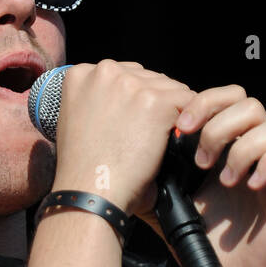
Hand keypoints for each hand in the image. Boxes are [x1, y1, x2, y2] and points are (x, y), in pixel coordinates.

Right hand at [52, 59, 195, 214]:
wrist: (90, 194)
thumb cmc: (84, 171)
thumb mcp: (77, 122)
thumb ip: (98, 102)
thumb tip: (129, 102)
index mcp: (82, 74)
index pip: (126, 74)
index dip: (134, 100)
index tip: (130, 123)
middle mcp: (105, 72)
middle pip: (150, 78)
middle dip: (154, 103)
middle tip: (145, 137)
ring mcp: (131, 84)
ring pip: (171, 89)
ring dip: (170, 114)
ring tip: (157, 143)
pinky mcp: (156, 101)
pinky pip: (189, 102)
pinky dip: (188, 124)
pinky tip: (172, 143)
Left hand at [137, 85, 265, 266]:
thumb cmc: (210, 245)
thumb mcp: (174, 207)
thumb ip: (160, 180)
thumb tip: (130, 160)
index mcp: (226, 147)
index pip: (222, 99)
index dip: (202, 103)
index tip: (178, 127)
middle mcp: (252, 150)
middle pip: (248, 101)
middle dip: (219, 123)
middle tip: (199, 157)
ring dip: (243, 147)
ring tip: (224, 180)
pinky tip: (249, 187)